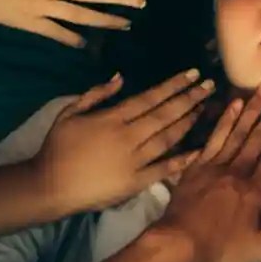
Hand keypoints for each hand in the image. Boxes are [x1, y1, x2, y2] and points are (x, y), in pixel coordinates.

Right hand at [34, 69, 215, 213]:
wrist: (50, 186)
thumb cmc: (57, 148)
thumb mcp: (69, 113)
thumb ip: (96, 94)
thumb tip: (120, 77)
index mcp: (112, 118)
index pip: (150, 97)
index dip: (174, 85)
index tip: (193, 74)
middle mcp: (128, 136)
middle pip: (165, 114)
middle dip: (190, 98)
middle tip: (210, 86)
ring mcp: (134, 160)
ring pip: (168, 138)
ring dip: (189, 122)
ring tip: (205, 109)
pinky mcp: (135, 182)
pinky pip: (163, 169)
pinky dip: (182, 160)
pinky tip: (198, 149)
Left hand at [154, 83, 260, 261]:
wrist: (177, 247)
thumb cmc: (222, 251)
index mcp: (258, 189)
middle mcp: (239, 170)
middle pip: (260, 134)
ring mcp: (215, 165)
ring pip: (239, 130)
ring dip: (254, 107)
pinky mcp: (196, 166)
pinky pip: (214, 137)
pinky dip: (225, 120)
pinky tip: (233, 104)